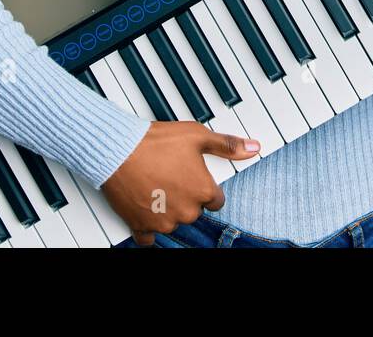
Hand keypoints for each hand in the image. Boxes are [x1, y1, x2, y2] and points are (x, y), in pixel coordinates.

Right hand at [101, 120, 258, 245]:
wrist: (118, 150)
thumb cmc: (155, 143)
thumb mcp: (197, 136)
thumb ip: (227, 145)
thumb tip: (253, 147)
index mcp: (203, 191)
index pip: (216, 200)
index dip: (204, 187)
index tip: (194, 178)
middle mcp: (187, 211)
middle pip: (194, 211)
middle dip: (185, 197)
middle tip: (172, 177)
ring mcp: (164, 221)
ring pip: (174, 222)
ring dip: (168, 210)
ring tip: (156, 186)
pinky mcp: (141, 226)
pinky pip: (149, 237)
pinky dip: (148, 226)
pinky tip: (145, 210)